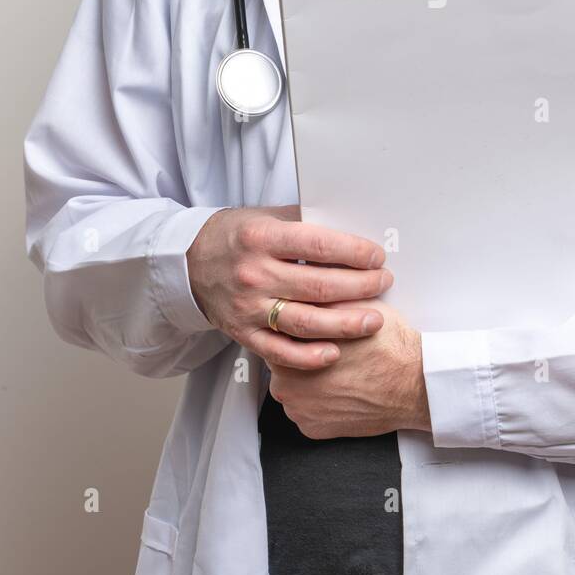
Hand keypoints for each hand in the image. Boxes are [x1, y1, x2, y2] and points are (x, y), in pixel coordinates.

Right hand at [186, 205, 392, 369]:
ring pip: (305, 322)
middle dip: (360, 286)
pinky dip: (309, 356)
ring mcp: (248, 307)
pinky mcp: (243, 333)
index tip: (376, 257)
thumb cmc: (236, 236)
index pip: (318, 245)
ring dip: (345, 324)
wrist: (190, 262)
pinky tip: (334, 352)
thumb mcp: (266, 217)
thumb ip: (304, 224)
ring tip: (374, 320)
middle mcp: (254, 274)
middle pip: (319, 286)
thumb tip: (351, 227)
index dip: (354, 252)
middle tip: (383, 283)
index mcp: (262, 238)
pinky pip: (280, 351)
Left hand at [267, 301, 431, 437]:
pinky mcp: (313, 430)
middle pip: (284, 362)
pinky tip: (340, 389)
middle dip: (303, 354)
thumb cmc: (385, 345)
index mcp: (288, 347)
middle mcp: (285, 383)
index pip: (280, 333)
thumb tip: (302, 281)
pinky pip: (308, 413)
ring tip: (339, 370)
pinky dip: (320, 403)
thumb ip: (316, 297)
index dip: (300, 327)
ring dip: (309, 380)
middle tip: (333, 349)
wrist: (412, 383)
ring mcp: (298, 410)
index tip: (314, 328)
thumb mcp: (347, 304)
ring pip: (295, 389)